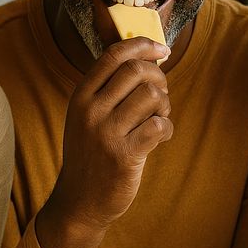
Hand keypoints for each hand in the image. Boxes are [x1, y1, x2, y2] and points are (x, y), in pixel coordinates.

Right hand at [35, 36, 171, 247]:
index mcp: (81, 96)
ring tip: (159, 117)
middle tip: (161, 95)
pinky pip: (159, 125)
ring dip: (165, 104)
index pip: (113, 54)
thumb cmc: (91, 154)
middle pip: (136, 71)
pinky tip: (161, 136)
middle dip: (159, 77)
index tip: (162, 49)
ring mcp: (106, 133)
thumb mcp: (87, 117)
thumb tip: (147, 57)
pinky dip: (167, 128)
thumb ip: (108, 89)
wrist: (79, 202)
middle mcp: (90, 110)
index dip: (142, 45)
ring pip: (151, 95)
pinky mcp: (124, 155)